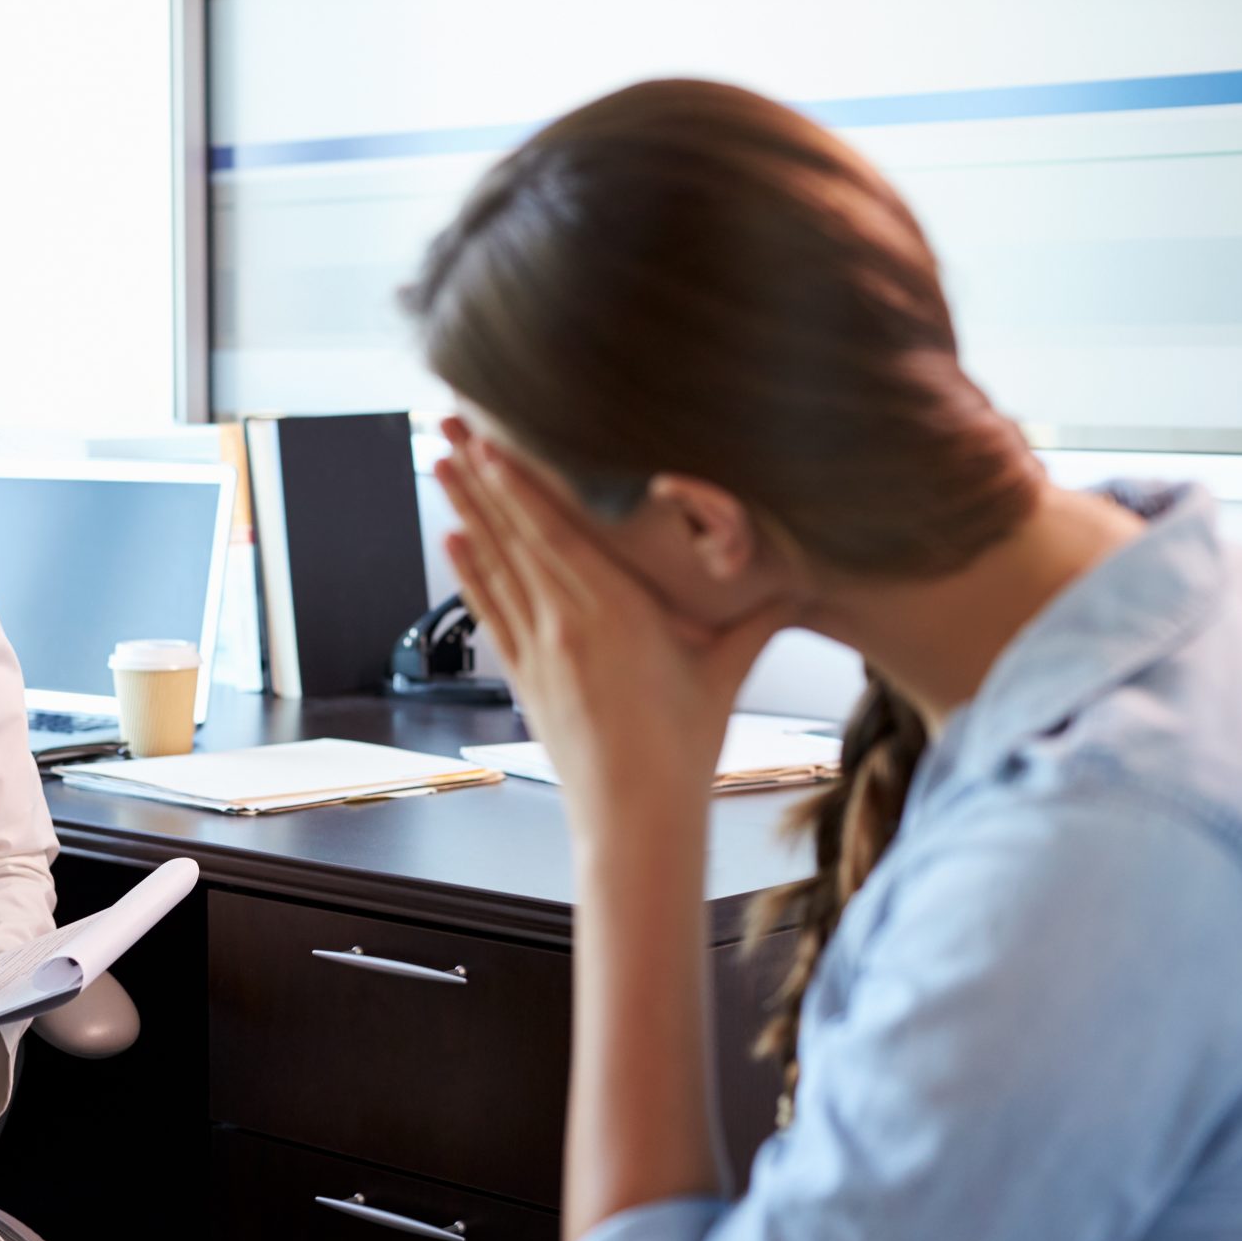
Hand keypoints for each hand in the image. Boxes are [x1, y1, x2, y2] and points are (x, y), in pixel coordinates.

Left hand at [433, 419, 792, 844]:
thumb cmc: (685, 747)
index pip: (558, 530)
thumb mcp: (727, 672)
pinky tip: (453, 539)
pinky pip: (490, 611)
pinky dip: (469, 573)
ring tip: (439, 464)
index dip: (523, 482)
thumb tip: (802, 577)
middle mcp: (567, 623)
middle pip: (516, 534)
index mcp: (617, 611)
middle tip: (447, 423)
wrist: (635, 817)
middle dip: (480, 477)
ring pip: (494, 565)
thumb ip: (757, 618)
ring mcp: (539, 650)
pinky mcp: (524, 678)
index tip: (494, 437)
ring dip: (466, 511)